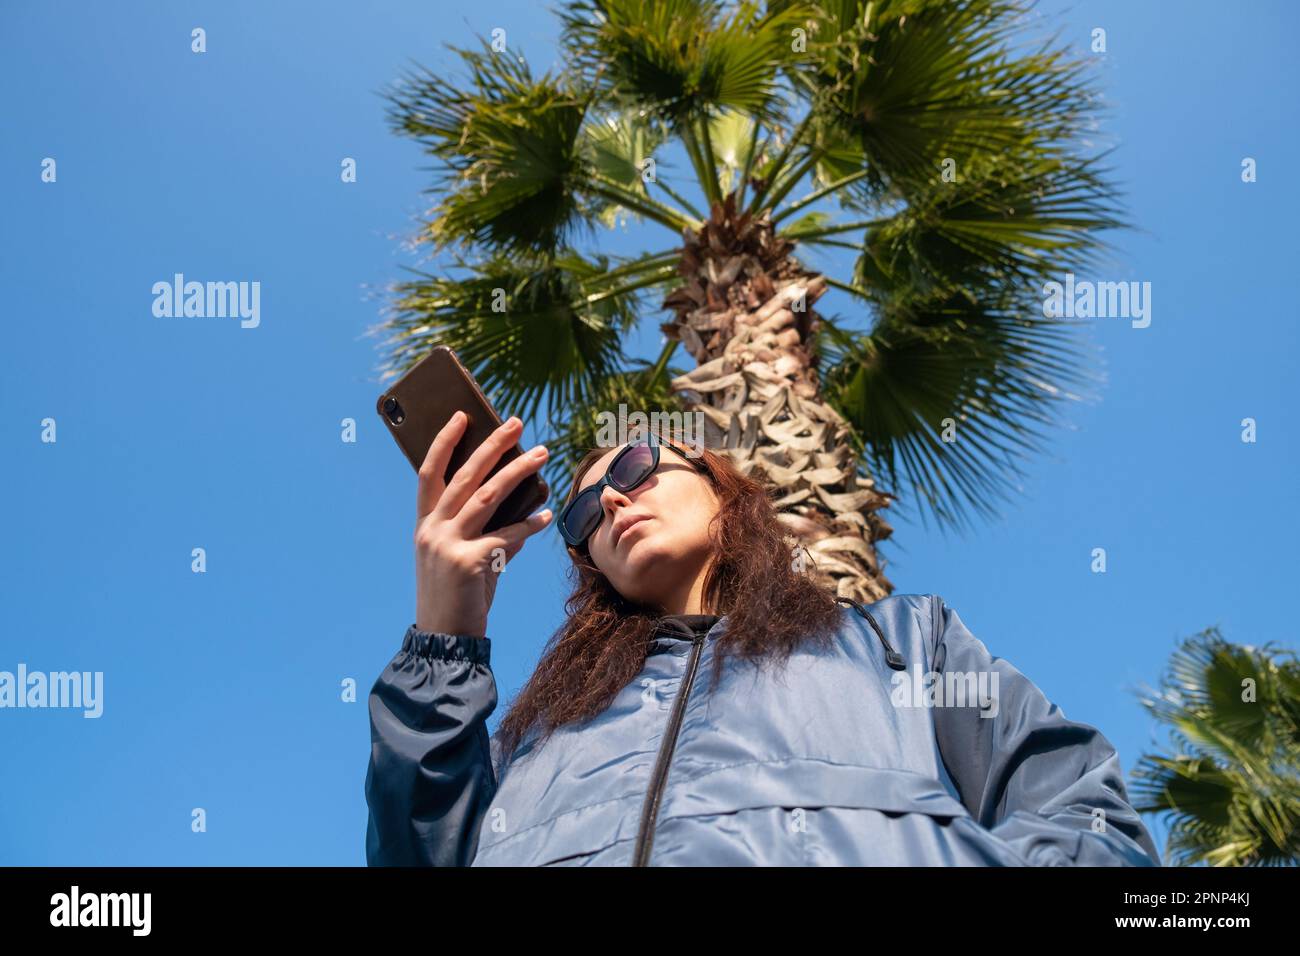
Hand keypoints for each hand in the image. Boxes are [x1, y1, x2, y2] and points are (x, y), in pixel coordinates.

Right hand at [413, 412, 551, 636]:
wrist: (446, 640)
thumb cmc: (459, 596)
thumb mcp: (466, 558)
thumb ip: (488, 531)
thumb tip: (526, 507)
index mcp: (425, 525)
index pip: (430, 473)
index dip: (444, 442)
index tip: (463, 416)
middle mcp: (431, 530)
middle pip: (464, 476)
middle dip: (492, 445)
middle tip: (517, 423)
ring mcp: (447, 545)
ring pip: (486, 496)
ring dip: (518, 472)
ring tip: (542, 454)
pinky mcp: (467, 563)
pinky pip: (506, 536)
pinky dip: (529, 525)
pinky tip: (546, 516)